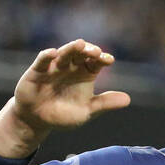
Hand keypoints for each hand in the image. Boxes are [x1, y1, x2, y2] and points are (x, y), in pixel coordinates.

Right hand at [0, 39, 130, 157]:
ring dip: (71, 48)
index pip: (96, 62)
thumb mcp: (87, 111)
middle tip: (96, 52)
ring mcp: (54, 67)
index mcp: (86, 73)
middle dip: (89, 51)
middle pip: (81, 54)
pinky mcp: (37, 71)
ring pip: (64, 54)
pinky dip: (47, 56)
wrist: (38, 120)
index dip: (102, 59)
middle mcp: (71, 66)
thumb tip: (128, 100)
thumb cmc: (64, 114)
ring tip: (80, 44)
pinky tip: (53, 53)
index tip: (109, 60)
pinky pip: (42, 61)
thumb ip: (105, 104)